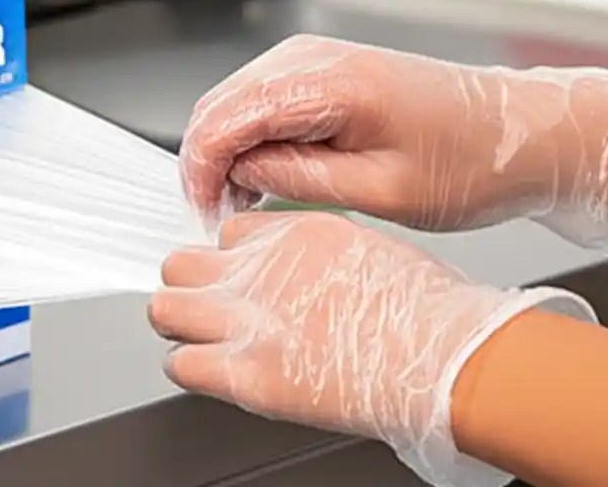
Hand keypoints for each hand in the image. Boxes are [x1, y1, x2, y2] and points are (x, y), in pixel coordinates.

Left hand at [149, 211, 594, 486]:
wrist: (443, 357)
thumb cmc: (427, 312)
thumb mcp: (369, 249)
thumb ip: (317, 256)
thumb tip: (302, 273)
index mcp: (294, 233)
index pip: (227, 233)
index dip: (231, 260)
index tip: (241, 279)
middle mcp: (261, 270)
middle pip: (181, 263)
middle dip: (191, 286)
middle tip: (210, 308)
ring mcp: (248, 320)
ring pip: (165, 308)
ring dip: (181, 325)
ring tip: (205, 340)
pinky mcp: (246, 373)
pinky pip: (179, 364)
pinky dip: (191, 369)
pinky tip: (217, 373)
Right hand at [179, 34, 607, 273]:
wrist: (523, 133)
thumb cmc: (471, 163)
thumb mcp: (381, 193)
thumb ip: (299, 178)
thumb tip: (238, 174)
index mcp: (333, 84)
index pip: (228, 118)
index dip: (202, 169)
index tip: (203, 212)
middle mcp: (318, 57)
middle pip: (221, 102)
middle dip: (206, 159)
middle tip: (218, 213)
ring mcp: (319, 57)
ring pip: (236, 98)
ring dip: (226, 147)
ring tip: (243, 199)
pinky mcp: (325, 69)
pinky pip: (262, 97)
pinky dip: (249, 134)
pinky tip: (264, 172)